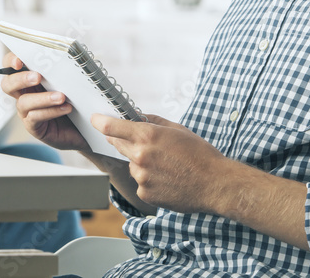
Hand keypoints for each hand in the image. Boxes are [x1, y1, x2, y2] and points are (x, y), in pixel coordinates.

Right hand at [0, 52, 89, 151]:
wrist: (85, 125)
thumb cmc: (74, 99)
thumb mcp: (67, 81)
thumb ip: (59, 69)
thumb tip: (64, 56)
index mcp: (28, 78)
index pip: (11, 65)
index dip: (11, 61)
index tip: (19, 62)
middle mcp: (23, 93)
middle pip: (7, 84)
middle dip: (20, 79)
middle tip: (37, 77)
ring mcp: (26, 111)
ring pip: (23, 102)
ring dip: (42, 98)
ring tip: (61, 96)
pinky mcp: (34, 126)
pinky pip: (35, 117)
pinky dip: (51, 111)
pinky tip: (65, 108)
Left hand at [92, 113, 230, 213]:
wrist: (215, 184)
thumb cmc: (199, 154)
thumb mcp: (177, 129)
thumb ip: (153, 121)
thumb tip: (136, 116)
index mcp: (148, 136)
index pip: (112, 127)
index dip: (100, 121)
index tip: (94, 118)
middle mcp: (140, 156)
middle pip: (118, 144)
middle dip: (124, 140)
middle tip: (144, 143)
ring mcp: (141, 177)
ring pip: (132, 165)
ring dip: (141, 163)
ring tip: (166, 166)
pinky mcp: (144, 193)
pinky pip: (140, 182)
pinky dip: (149, 180)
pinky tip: (167, 179)